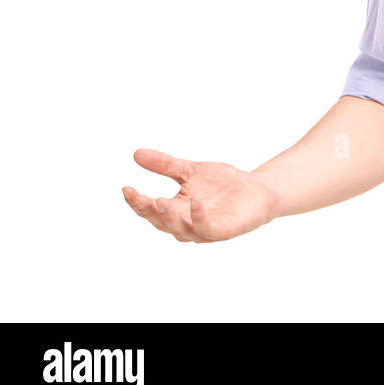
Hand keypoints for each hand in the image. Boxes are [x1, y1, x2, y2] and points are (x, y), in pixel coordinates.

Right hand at [122, 148, 277, 242]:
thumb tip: (136, 153)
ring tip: (160, 202)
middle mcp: (186, 224)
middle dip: (148, 211)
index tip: (126, 188)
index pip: (150, 210)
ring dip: (169, 217)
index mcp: (175, 211)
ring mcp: (204, 229)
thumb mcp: (190, 170)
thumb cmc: (222, 183)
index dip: (137, 202)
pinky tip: (196, 203)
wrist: (257, 189)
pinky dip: (199, 218)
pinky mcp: (223, 231)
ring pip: (180, 230)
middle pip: (161, 222)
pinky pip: (208, 228)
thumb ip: (165, 165)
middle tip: (139, 197)